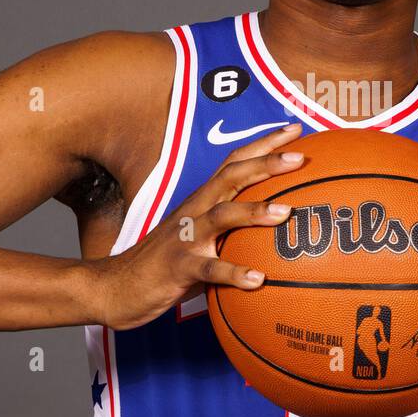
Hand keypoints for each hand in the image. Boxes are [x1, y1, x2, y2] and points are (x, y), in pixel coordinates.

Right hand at [85, 122, 304, 329]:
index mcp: (202, 200)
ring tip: (286, 212)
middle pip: (231, 177)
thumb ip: (232, 230)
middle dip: (265, 164)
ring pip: (221, 216)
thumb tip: (277, 228)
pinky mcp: (178, 267)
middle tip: (300, 158)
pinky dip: (234, 273)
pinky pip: (209, 269)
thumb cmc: (168, 263)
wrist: (118, 287)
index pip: (234, 162)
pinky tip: (258, 280)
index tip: (295, 129)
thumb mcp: (202, 238)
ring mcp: (185, 237)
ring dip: (254, 212)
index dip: (264, 144)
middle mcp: (195, 211)